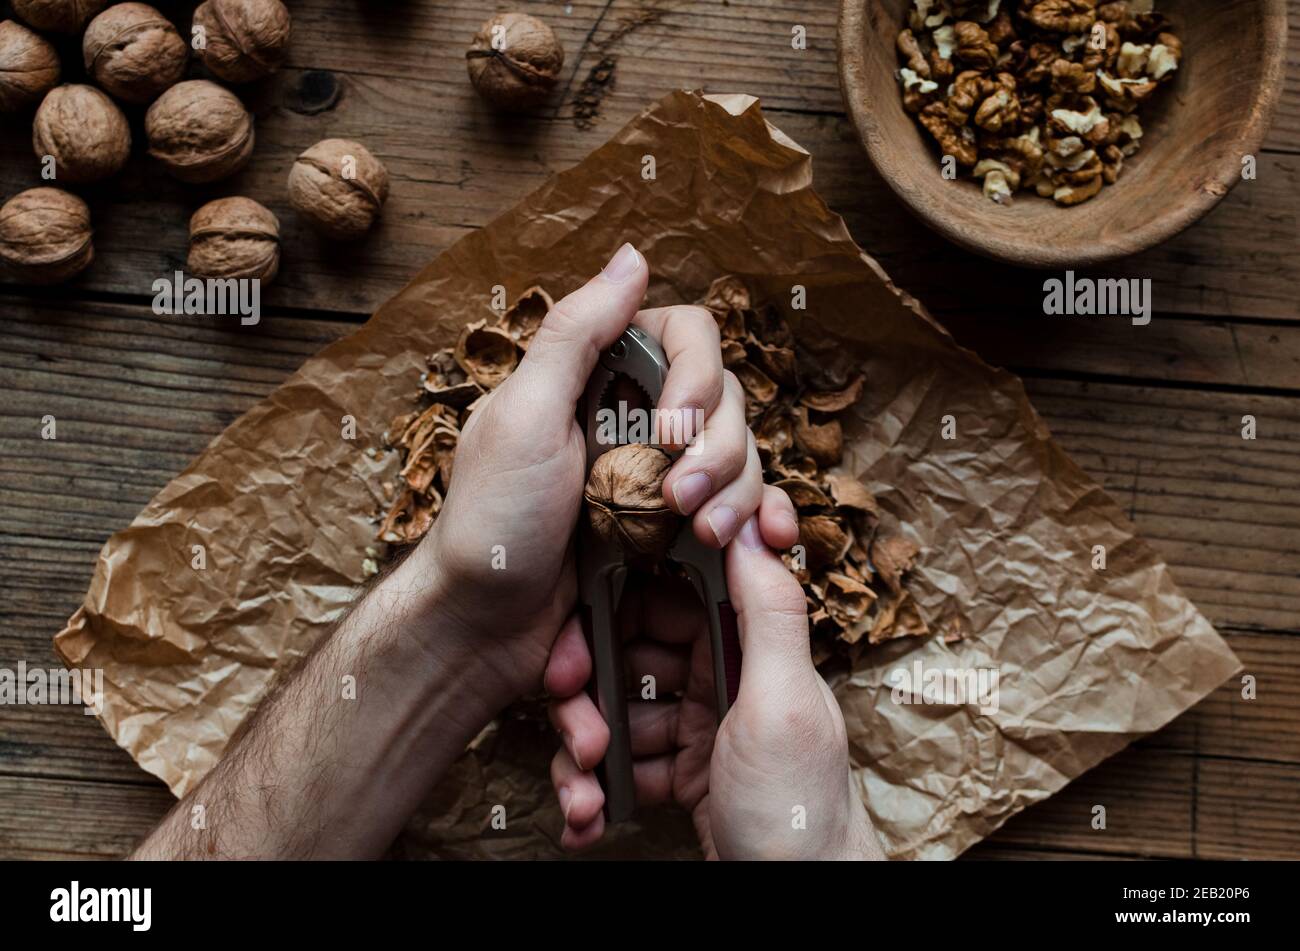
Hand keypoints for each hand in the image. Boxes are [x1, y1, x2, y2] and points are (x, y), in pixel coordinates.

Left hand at [418, 243, 781, 705]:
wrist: (483, 629)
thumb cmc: (491, 523)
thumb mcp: (523, 415)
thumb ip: (576, 334)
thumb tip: (632, 256)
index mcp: (597, 381)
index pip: (687, 338)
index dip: (697, 376)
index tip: (674, 427)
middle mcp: (633, 420)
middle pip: (725, 401)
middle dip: (718, 451)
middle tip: (679, 500)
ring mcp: (657, 479)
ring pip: (740, 458)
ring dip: (735, 494)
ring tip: (699, 536)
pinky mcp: (673, 534)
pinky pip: (738, 512)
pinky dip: (758, 523)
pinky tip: (762, 543)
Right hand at [544, 513, 887, 859]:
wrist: (795, 905)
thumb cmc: (797, 812)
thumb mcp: (783, 704)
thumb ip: (767, 613)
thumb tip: (752, 522)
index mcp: (753, 650)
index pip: (674, 597)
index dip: (623, 604)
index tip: (580, 624)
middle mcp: (725, 680)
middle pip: (633, 656)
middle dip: (589, 691)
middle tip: (571, 724)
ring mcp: (701, 729)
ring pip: (619, 714)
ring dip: (587, 750)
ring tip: (580, 791)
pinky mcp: (681, 776)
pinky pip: (624, 766)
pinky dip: (599, 791)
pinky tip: (587, 817)